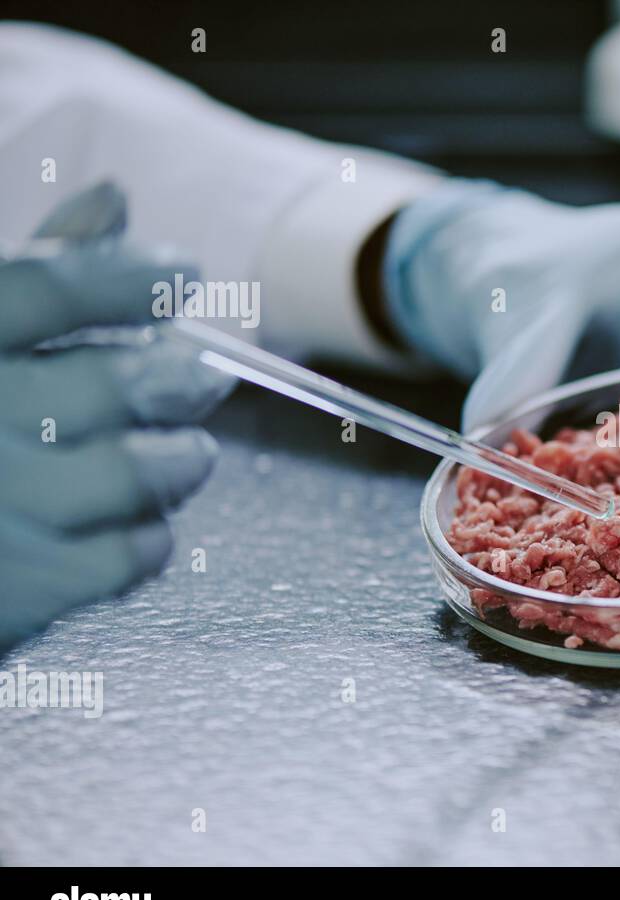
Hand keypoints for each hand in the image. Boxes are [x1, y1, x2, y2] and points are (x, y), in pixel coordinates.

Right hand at [0, 183, 230, 648]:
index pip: (51, 287)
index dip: (133, 274)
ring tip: (183, 455)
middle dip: (184, 379)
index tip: (184, 271)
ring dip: (182, 461)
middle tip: (204, 377)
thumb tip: (115, 195)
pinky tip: (133, 523)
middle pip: (120, 382)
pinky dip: (150, 536)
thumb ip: (34, 276)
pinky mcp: (24, 588)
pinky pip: (134, 552)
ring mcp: (0, 506)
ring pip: (144, 472)